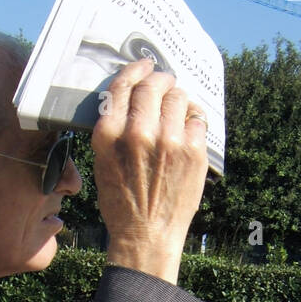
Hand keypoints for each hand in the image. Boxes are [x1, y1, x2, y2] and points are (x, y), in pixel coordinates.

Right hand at [91, 57, 208, 283]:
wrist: (146, 236)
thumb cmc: (121, 203)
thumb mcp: (102, 163)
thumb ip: (113, 130)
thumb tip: (131, 99)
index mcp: (109, 135)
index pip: (124, 85)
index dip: (136, 69)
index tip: (144, 65)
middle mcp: (138, 133)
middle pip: (154, 85)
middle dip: (160, 79)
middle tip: (164, 82)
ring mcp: (169, 141)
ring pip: (179, 97)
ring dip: (178, 97)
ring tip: (176, 107)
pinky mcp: (193, 151)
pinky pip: (197, 118)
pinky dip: (194, 119)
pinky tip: (189, 127)